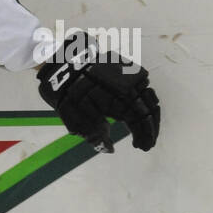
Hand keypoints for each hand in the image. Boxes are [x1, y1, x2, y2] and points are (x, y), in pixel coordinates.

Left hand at [36, 30, 159, 152]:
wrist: (62, 64)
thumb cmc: (68, 94)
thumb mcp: (75, 119)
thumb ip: (94, 135)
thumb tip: (109, 149)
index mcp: (121, 101)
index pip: (141, 122)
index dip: (144, 136)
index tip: (143, 147)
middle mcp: (132, 87)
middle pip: (150, 110)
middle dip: (150, 128)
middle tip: (146, 142)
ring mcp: (131, 75)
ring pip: (149, 97)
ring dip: (148, 115)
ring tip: (143, 130)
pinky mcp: (127, 68)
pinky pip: (141, 87)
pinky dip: (142, 101)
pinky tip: (137, 112)